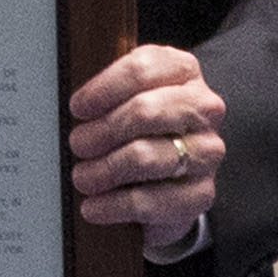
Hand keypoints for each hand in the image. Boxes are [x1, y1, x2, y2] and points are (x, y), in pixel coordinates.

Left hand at [68, 45, 223, 257]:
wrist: (170, 175)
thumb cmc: (139, 127)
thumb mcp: (124, 97)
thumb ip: (105, 91)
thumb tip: (70, 106)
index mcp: (183, 71)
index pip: (142, 70)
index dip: (102, 90)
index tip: (77, 108)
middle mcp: (204, 108)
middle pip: (144, 112)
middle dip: (101, 131)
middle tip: (77, 144)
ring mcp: (207, 151)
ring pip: (144, 157)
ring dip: (102, 170)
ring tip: (82, 177)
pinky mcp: (201, 193)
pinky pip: (150, 201)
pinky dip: (113, 205)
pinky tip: (94, 207)